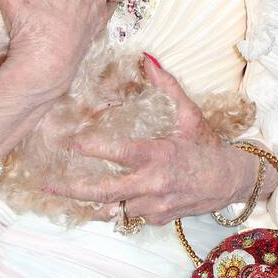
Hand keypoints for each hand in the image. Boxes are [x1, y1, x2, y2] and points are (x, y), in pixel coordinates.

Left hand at [53, 56, 269, 224]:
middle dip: (73, 189)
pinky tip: (110, 198)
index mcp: (158, 156)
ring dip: (94, 200)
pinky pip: (131, 215)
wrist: (230, 181)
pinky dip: (120, 207)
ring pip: (114, 208)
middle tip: (47, 184)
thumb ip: (167, 87)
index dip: (95, 149)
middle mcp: (153, 184)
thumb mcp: (190, 114)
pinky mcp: (158, 218)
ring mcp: (154, 205)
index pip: (120, 153)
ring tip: (66, 192)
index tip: (72, 143)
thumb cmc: (207, 146)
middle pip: (104, 192)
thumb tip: (147, 59)